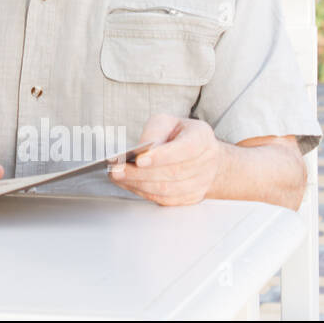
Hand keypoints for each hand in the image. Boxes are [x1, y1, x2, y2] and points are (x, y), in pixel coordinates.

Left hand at [108, 114, 222, 205]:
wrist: (201, 155)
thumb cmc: (179, 135)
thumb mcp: (167, 122)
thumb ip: (154, 132)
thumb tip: (141, 150)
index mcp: (202, 139)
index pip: (185, 149)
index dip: (162, 156)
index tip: (139, 160)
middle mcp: (206, 162)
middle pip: (173, 173)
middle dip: (140, 173)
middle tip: (116, 170)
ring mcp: (201, 183)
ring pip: (167, 190)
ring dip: (138, 184)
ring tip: (117, 176)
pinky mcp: (191, 198)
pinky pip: (165, 200)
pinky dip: (143, 192)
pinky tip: (128, 184)